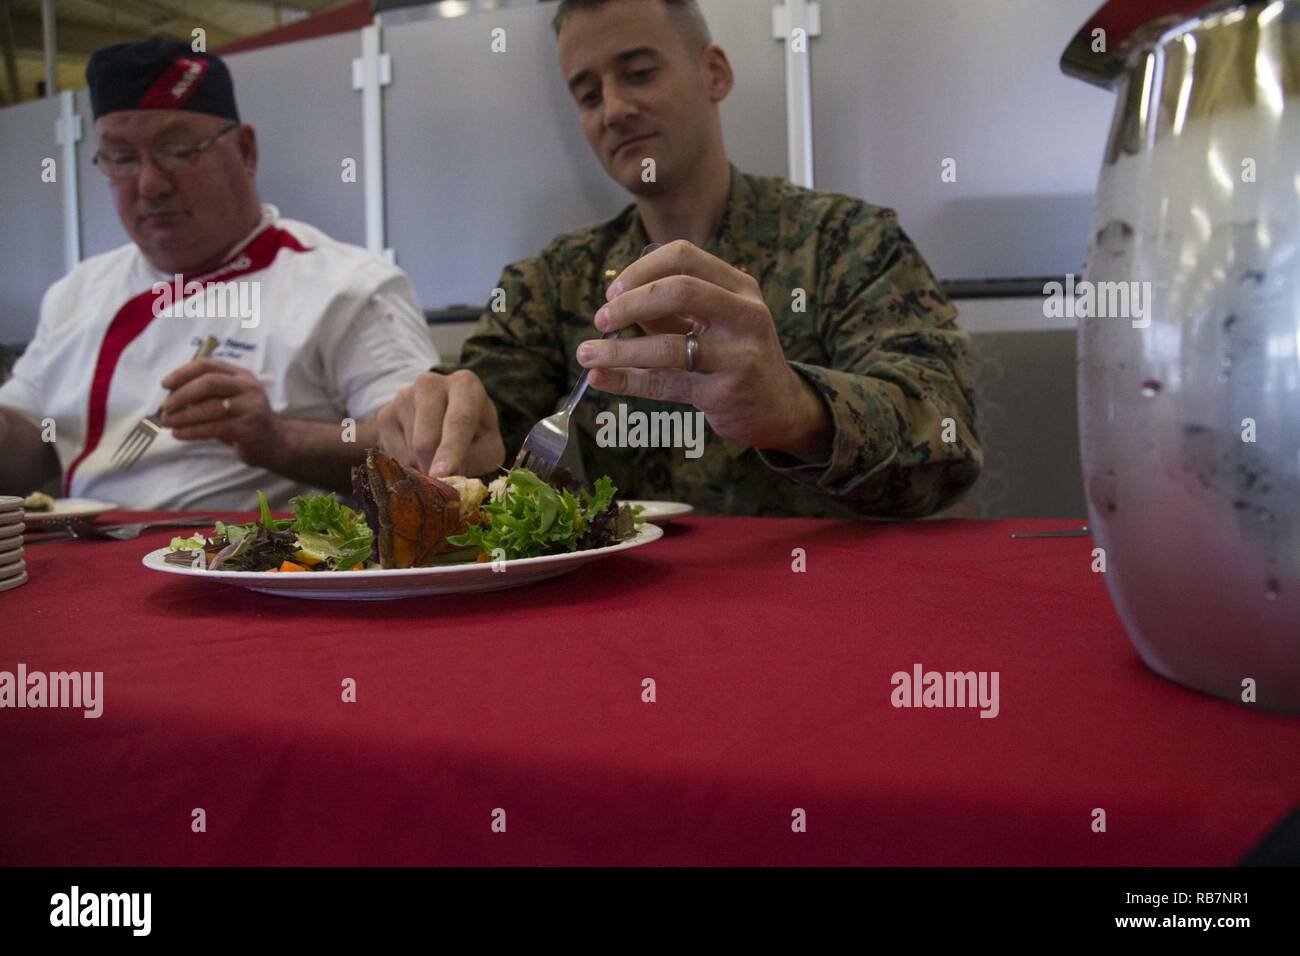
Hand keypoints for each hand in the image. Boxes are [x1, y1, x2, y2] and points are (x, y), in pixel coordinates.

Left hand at [160, 358, 284, 467]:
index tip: (165, 385)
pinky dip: (192, 431)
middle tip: (165, 407)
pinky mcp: (247, 428)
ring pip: (209, 407)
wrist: (277, 443)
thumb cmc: (246, 420)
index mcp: (241, 376)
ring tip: (167, 423)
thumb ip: (208, 395)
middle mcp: (248, 388)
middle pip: (209, 383)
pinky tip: (179, 434)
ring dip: (183, 416)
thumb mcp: (231, 400)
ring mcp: (250, 407)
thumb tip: (171, 397)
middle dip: (182, 394)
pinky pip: (212, 428)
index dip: (183, 373)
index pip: (208, 365)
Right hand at [375, 370, 504, 477]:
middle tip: (442, 480)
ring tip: (436, 458)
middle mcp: (430, 383)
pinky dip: (409, 465)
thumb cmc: (474, 434)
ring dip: (424, 466)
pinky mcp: (385, 414)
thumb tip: (447, 478)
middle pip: (427, 439)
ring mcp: (404, 396)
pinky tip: (419, 454)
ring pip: (410, 450)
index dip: (450, 450)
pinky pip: (393, 454)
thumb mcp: (489, 447)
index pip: (459, 419)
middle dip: (434, 467)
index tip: (441, 474)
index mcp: (465, 385)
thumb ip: (477, 460)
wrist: (444, 420)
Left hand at [578, 240, 832, 458]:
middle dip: (630, 303)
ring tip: (586, 353)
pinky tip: (600, 378)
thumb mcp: (715, 321)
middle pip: (678, 291)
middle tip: (602, 319)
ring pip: (667, 346)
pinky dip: (627, 380)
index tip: (613, 291)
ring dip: (619, 350)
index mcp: (740, 286)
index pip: (682, 256)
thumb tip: (615, 302)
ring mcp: (739, 354)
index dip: (640, 269)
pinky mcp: (726, 392)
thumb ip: (670, 310)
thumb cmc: (738, 355)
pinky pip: (665, 384)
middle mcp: (745, 314)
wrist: (780, 407)